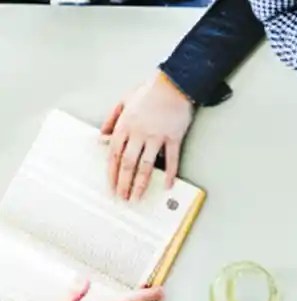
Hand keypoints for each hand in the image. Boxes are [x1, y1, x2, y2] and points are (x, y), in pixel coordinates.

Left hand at [101, 72, 194, 201]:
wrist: (173, 84)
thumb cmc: (149, 91)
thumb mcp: (122, 101)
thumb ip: (110, 120)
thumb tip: (101, 138)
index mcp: (124, 125)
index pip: (114, 154)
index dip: (112, 173)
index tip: (111, 187)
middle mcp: (139, 133)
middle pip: (128, 164)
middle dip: (124, 183)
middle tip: (123, 198)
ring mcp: (157, 136)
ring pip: (146, 165)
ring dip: (141, 183)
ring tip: (138, 197)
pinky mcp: (174, 138)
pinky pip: (172, 159)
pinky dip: (169, 173)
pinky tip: (166, 184)